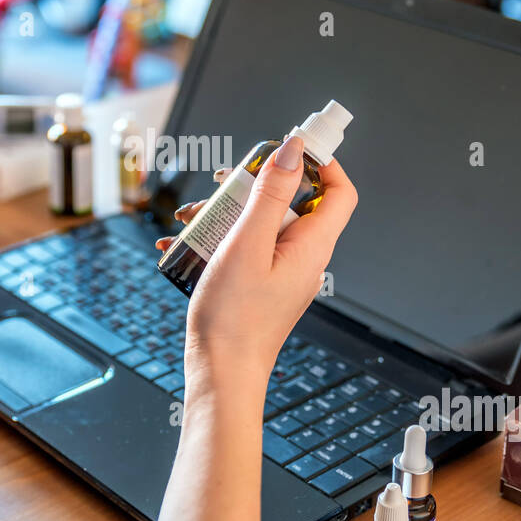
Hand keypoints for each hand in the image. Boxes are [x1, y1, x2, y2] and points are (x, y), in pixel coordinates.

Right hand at [155, 136, 357, 399]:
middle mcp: (302, 257)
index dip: (321, 163)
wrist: (220, 373)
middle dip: (252, 185)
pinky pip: (245, 247)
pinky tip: (181, 246)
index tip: (288, 146)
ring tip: (188, 220)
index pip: (339, 192)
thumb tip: (295, 148)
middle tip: (220, 183)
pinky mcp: (259, 283)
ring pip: (260, 223)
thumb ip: (271, 193)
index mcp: (311, 246)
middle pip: (291, 201)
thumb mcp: (247, 243)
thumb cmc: (234, 318)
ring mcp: (281, 271)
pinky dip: (217, 240)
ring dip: (224, 213)